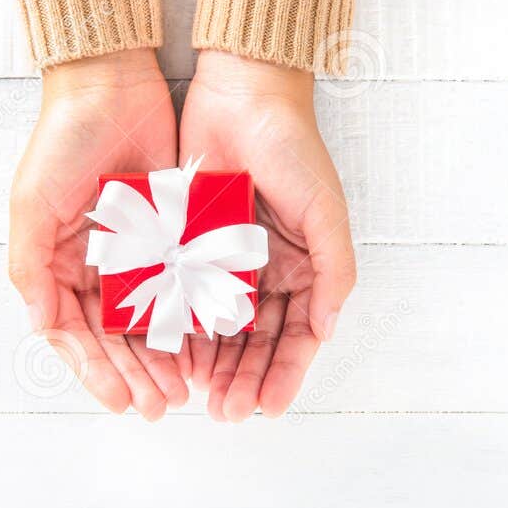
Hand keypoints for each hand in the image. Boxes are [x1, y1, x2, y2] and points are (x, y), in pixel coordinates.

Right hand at [9, 49, 189, 419]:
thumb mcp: (32, 205)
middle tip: (162, 406)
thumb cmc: (61, 141)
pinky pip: (182, 285)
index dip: (97, 371)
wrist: (111, 84)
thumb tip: (41, 329)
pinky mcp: (172, 233)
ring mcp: (135, 252)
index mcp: (56, 265)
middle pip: (115, 338)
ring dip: (164, 357)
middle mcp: (95, 266)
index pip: (75, 335)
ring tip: (185, 388)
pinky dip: (191, 316)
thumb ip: (30, 269)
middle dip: (136, 375)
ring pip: (152, 320)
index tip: (122, 401)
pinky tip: (205, 344)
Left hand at [178, 51, 357, 419]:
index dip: (284, 374)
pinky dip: (180, 328)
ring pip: (217, 329)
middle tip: (227, 414)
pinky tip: (174, 357)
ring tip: (200, 397)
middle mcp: (264, 271)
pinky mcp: (186, 243)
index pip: (296, 337)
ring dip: (212, 365)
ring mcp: (223, 260)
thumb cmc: (293, 147)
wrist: (242, 93)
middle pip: (255, 343)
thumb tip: (327, 330)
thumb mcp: (326, 210)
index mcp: (303, 267)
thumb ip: (334, 272)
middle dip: (243, 380)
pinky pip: (182, 296)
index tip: (268, 407)